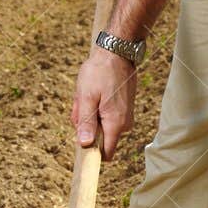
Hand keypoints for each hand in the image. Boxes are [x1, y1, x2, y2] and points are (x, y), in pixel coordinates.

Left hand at [70, 46, 136, 162]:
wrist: (117, 53)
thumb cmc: (100, 72)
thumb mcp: (86, 96)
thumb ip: (86, 122)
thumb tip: (85, 145)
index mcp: (115, 123)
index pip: (106, 153)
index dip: (92, 152)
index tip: (81, 140)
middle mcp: (124, 124)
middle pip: (100, 138)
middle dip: (87, 126)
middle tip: (82, 104)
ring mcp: (126, 116)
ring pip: (101, 126)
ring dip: (91, 115)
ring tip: (89, 95)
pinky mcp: (125, 110)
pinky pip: (107, 117)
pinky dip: (97, 108)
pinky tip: (96, 93)